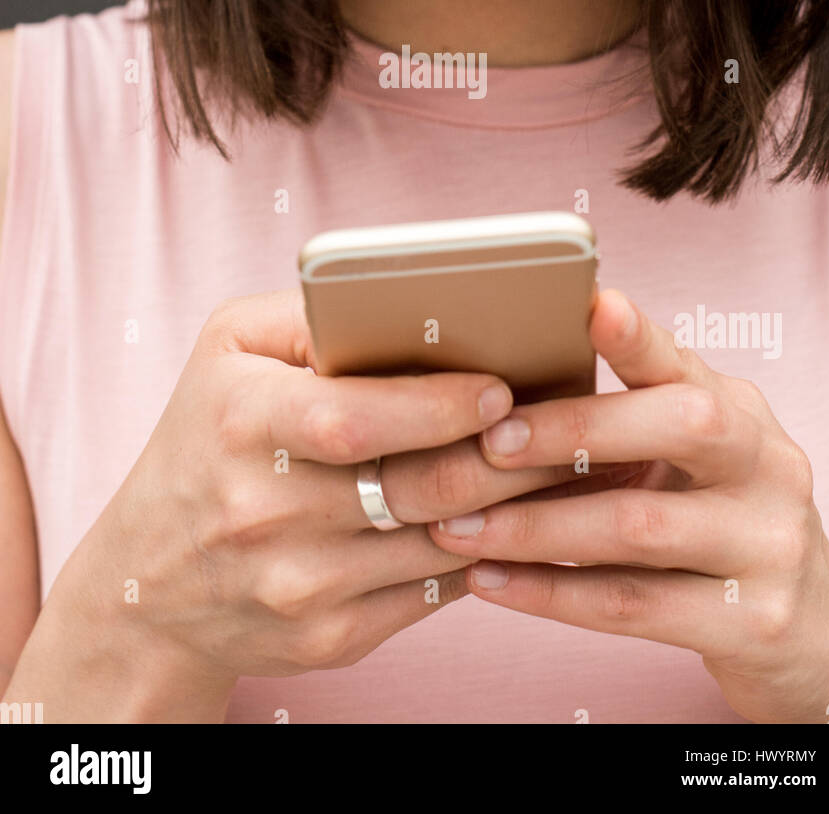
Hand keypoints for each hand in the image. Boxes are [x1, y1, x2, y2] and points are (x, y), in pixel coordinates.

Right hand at [60, 289, 595, 707]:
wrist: (148, 580)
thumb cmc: (205, 435)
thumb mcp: (229, 347)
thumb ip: (312, 314)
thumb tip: (413, 302)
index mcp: (244, 422)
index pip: (356, 419)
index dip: (439, 405)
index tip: (502, 385)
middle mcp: (266, 512)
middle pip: (419, 486)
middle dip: (509, 454)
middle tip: (569, 424)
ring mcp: (299, 585)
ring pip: (441, 542)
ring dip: (515, 506)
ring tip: (566, 466)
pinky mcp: (329, 638)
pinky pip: (431, 591)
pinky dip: (484, 554)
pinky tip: (520, 521)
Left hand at [428, 287, 828, 722]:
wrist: (809, 630)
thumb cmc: (719, 522)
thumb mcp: (696, 458)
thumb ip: (633, 414)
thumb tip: (513, 374)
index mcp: (742, 413)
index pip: (685, 361)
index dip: (639, 335)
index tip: (591, 305)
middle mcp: (768, 466)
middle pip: (681, 426)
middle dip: (575, 429)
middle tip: (488, 440)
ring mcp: (769, 546)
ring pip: (638, 527)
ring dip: (534, 527)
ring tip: (456, 528)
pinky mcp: (754, 623)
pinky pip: (631, 607)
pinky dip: (550, 592)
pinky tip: (489, 581)